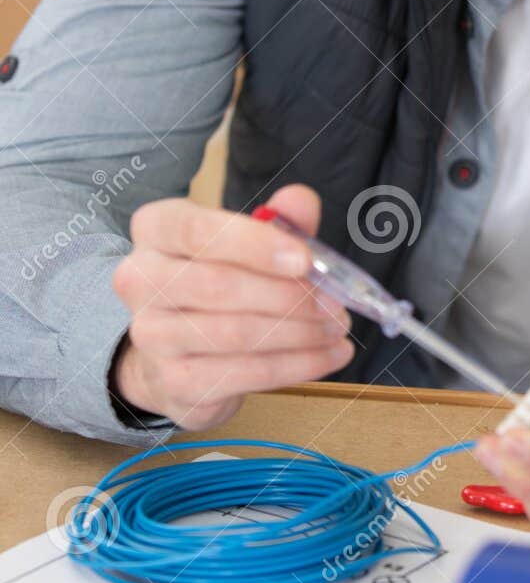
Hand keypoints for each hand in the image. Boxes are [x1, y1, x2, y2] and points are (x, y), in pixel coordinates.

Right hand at [110, 184, 353, 429]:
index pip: (197, 231)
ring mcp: (152, 335)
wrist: (176, 355)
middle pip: (219, 286)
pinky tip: (327, 355)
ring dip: (299, 333)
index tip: (305, 259)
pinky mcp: (174, 381)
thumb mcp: (247, 242)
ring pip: (235, 333)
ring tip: (338, 327)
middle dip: (288, 295)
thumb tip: (300, 201)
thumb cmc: (218, 282)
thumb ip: (278, 219)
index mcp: (156, 229)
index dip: (255, 245)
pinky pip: (242, 373)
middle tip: (335, 301)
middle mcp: (140, 279)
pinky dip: (295, 365)